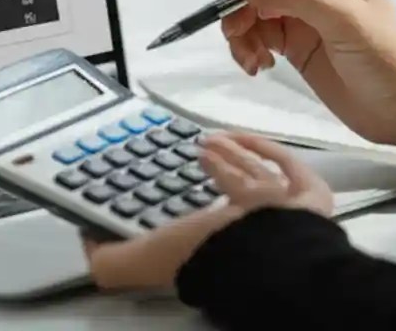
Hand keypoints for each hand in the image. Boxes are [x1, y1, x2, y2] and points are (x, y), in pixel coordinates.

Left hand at [82, 131, 332, 290]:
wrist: (266, 247)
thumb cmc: (214, 255)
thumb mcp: (143, 255)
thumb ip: (110, 256)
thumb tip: (85, 240)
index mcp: (214, 249)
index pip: (195, 220)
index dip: (178, 191)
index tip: (166, 170)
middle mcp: (250, 234)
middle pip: (230, 193)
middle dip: (213, 167)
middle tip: (197, 148)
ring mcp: (283, 214)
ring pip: (257, 178)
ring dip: (234, 156)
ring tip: (213, 140)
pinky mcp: (311, 197)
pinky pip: (290, 168)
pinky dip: (266, 150)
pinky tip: (243, 138)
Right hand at [221, 0, 395, 147]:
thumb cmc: (387, 60)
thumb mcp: (345, 20)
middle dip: (242, 0)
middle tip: (235, 26)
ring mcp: (302, 13)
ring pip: (252, 6)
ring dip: (240, 28)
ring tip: (250, 55)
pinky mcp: (292, 42)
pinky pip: (255, 34)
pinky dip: (246, 47)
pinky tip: (257, 64)